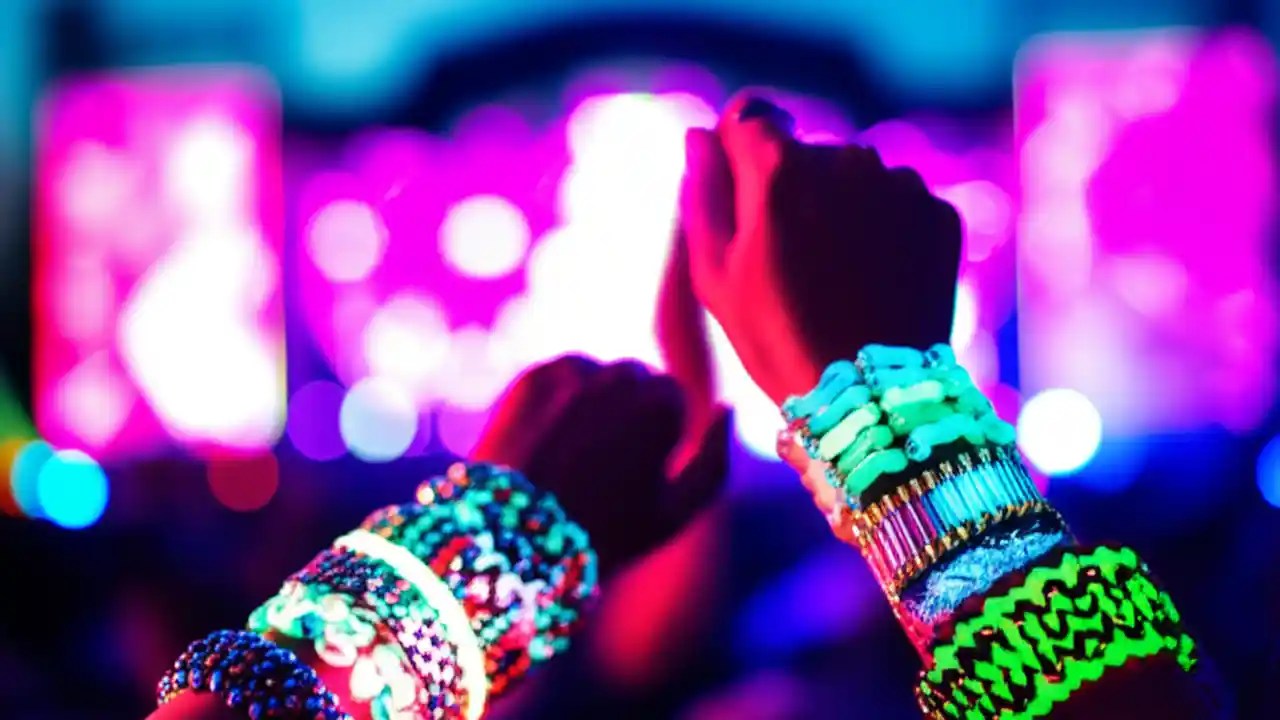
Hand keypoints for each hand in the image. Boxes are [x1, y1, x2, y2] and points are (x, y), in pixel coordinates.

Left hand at [471, 356, 729, 576]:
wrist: (514, 542)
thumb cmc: (606, 536)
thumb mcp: (678, 514)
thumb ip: (717, 461)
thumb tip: (726, 407)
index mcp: (662, 404)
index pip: (673, 396)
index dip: (659, 435)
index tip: (634, 472)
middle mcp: (618, 376)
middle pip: (635, 378)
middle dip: (627, 409)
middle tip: (601, 464)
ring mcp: (571, 373)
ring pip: (596, 374)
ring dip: (593, 401)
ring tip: (571, 456)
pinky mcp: (532, 377)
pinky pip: (559, 378)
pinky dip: (558, 401)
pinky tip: (546, 443)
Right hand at [681, 93, 961, 403]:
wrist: (872, 397)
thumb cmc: (777, 339)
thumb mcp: (714, 276)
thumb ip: (703, 194)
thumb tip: (699, 137)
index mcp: (778, 168)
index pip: (751, 113)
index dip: (741, 147)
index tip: (744, 187)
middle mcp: (845, 159)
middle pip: (807, 151)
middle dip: (796, 189)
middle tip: (793, 262)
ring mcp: (899, 184)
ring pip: (858, 178)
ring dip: (845, 208)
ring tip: (839, 278)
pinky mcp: (939, 213)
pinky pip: (901, 204)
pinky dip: (888, 232)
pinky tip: (876, 283)